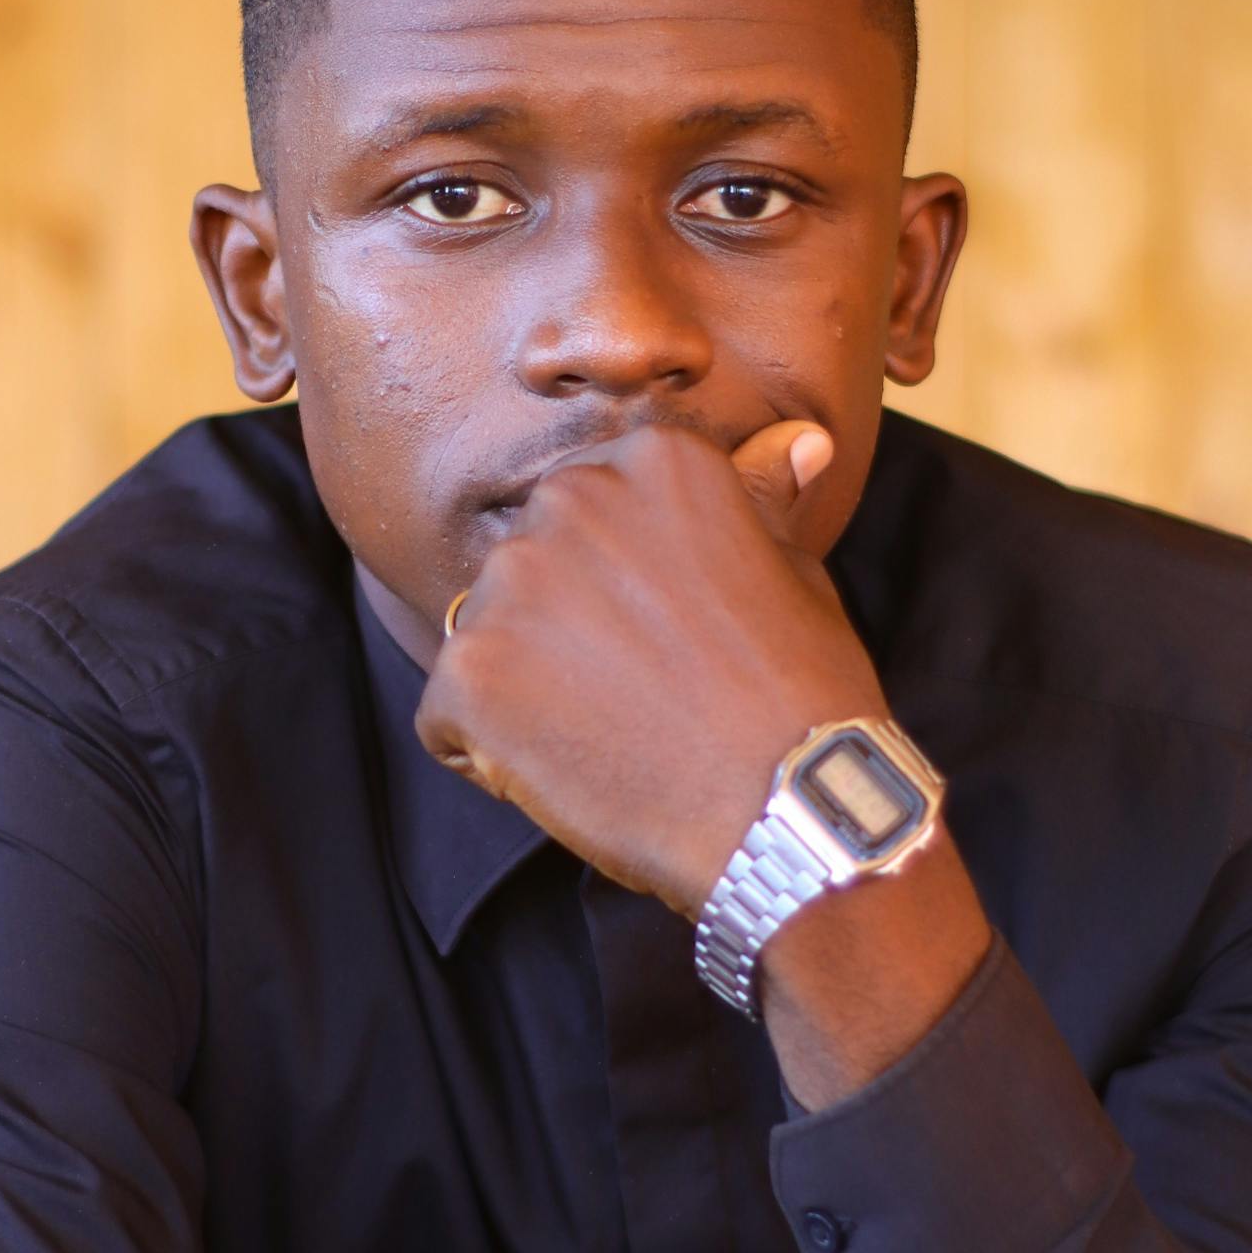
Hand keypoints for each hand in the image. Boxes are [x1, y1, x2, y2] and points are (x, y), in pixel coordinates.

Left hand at [415, 419, 885, 915]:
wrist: (787, 811)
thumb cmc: (801, 694)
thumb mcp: (796, 574)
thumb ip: (760, 501)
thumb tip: (798, 441)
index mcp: (652, 459)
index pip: (597, 506)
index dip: (627, 580)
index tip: (673, 627)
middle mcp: (570, 499)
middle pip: (534, 557)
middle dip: (565, 619)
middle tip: (639, 686)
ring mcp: (509, 586)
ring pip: (488, 630)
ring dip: (526, 680)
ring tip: (607, 731)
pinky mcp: (467, 673)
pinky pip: (449, 711)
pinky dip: (490, 750)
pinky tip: (567, 769)